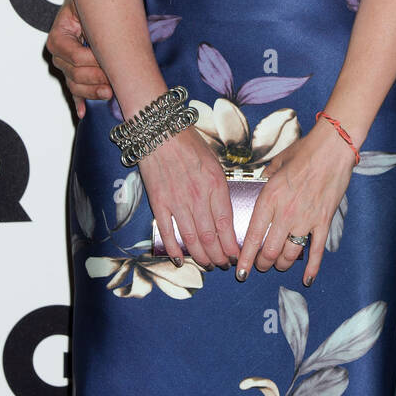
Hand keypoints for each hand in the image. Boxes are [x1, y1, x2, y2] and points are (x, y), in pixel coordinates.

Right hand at [45, 0, 111, 116]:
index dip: (93, 61)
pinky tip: (82, 112)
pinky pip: (73, 91)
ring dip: (92, 92)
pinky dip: (78, 102)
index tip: (109, 60)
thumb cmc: (92, 3)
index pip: (75, 56)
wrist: (90, 1)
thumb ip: (96, 24)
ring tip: (109, 93)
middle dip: (96, 78)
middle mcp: (59, 53)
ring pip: (75, 85)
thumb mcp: (91, 8)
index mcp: (59, 36)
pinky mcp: (73, 73)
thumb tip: (108, 44)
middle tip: (114, 80)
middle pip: (75, 74)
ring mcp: (65, 65)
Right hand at [139, 126, 238, 268]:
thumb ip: (220, 188)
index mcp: (216, 184)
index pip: (226, 223)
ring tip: (208, 265)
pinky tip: (179, 259)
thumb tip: (226, 214)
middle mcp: (198, 196)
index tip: (236, 255)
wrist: (160, 130)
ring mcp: (176, 200)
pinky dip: (173, 248)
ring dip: (200, 256)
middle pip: (210, 236)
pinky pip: (167, 230)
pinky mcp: (158, 201)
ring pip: (191, 238)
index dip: (231, 244)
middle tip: (224, 265)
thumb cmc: (190, 143)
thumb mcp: (215, 163)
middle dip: (219, 255)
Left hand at [236, 118, 356, 283]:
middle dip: (262, 264)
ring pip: (290, 255)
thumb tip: (261, 183)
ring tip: (278, 265)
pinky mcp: (324, 221)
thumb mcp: (277, 163)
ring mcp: (306, 219)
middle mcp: (285, 213)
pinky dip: (312, 268)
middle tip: (260, 266)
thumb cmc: (305, 151)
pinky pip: (316, 251)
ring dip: (282, 264)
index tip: (240, 271)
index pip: (253, 237)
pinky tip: (307, 279)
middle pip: (269, 251)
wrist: (333, 147)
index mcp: (269, 198)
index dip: (245, 258)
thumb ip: (266, 177)